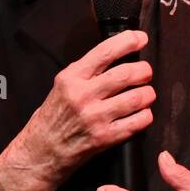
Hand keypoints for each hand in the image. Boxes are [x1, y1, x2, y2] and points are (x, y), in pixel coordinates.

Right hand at [0, 30, 153, 190]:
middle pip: (126, 74)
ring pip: (137, 97)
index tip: (141, 38)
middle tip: (145, 73)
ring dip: (148, 94)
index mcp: (71, 78)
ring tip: (145, 94)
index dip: (128, 41)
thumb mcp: (62, 86)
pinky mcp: (105, 137)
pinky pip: (138, 121)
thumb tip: (118, 55)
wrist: (41, 152)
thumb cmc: (53, 117)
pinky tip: (141, 114)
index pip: (105, 52)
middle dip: (144, 71)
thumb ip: (86, 72)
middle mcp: (83, 95)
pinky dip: (146, 115)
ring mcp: (95, 117)